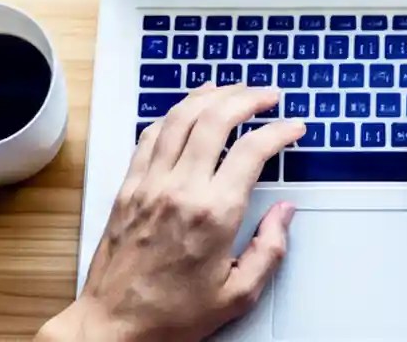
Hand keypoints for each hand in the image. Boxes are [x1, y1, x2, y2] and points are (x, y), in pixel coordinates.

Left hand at [37, 83, 304, 341]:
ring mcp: (149, 185)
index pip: (252, 151)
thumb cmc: (172, 315)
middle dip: (248, 98)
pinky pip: (149, 136)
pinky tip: (186, 111)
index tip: (293, 128)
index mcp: (213, 214)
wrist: (113, 327)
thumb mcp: (238, 294)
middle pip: (215, 119)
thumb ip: (270, 250)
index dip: (279, 131)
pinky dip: (171, 115)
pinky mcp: (127, 188)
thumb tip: (284, 214)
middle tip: (268, 96)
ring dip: (209, 95)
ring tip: (231, 88)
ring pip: (179, 118)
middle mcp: (180, 190)